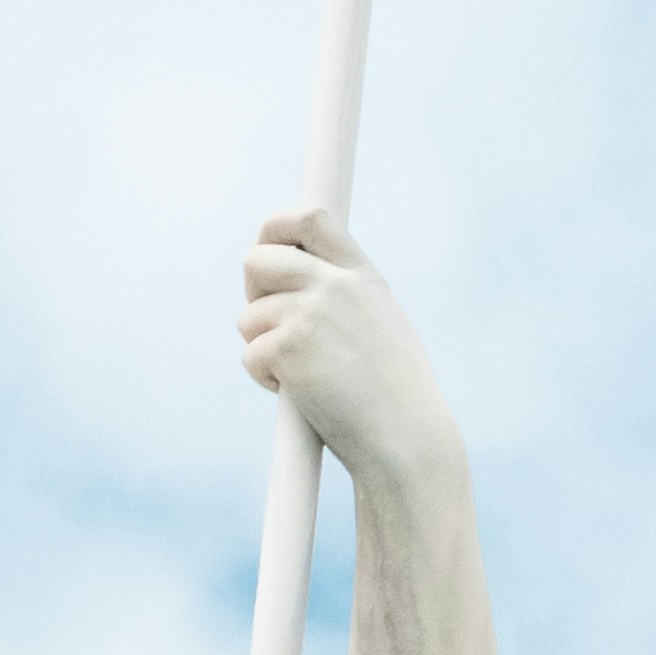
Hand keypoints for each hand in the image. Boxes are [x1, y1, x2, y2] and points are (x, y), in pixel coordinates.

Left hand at [238, 210, 459, 494]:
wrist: (406, 437)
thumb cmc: (394, 394)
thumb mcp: (379, 325)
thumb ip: (343, 296)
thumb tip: (292, 286)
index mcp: (361, 274)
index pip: (309, 218)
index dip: (275, 228)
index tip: (267, 249)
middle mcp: (336, 284)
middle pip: (258, 259)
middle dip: (252, 292)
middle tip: (270, 326)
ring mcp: (311, 312)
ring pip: (249, 317)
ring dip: (262, 348)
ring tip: (304, 375)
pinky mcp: (289, 347)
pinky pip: (251, 355)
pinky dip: (266, 379)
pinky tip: (303, 396)